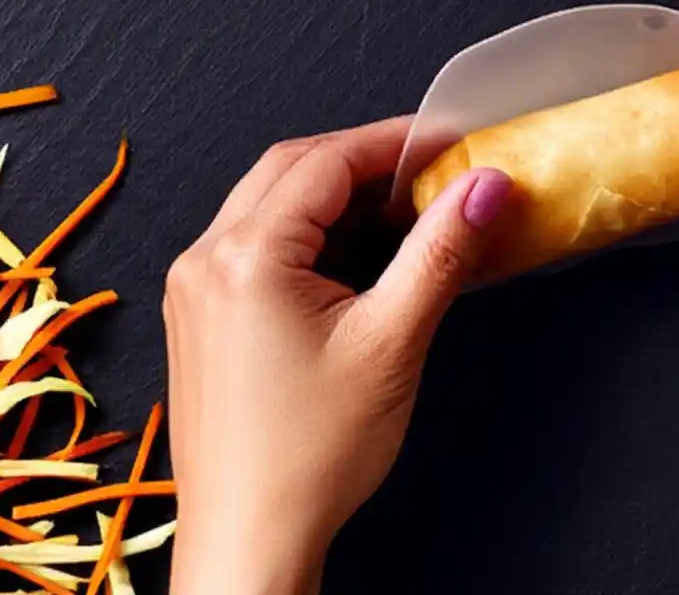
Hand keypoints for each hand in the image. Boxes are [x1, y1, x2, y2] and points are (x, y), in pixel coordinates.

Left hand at [163, 117, 511, 593]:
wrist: (252, 537)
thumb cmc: (311, 456)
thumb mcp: (393, 342)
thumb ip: (440, 253)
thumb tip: (482, 187)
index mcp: (245, 257)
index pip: (325, 162)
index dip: (392, 142)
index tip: (445, 141)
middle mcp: (205, 261)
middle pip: (290, 171)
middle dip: (362, 161)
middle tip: (427, 169)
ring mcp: (196, 291)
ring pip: (269, 206)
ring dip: (334, 198)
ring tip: (400, 214)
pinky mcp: (203, 319)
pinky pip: (254, 246)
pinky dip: (308, 237)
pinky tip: (354, 261)